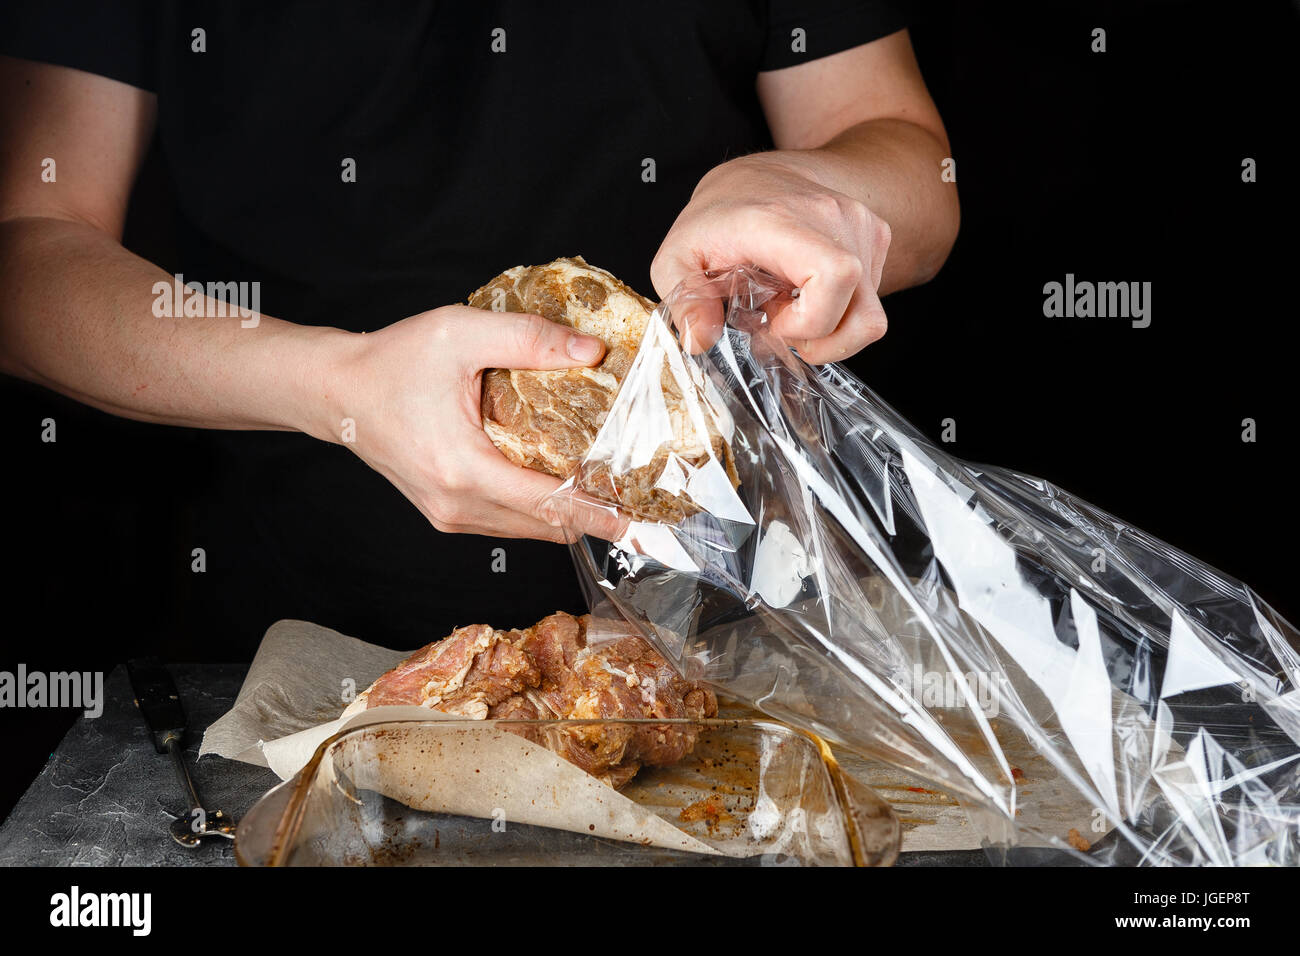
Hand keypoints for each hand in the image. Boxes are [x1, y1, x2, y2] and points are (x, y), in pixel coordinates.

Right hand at [323, 305, 624, 542]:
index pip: (548, 504)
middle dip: (593, 515)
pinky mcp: (447, 512)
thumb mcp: (461, 334)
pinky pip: (507, 521)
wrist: (335, 392)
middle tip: (640, 502)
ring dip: (567, 514)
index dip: (598, 514)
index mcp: (462, 468)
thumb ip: (530, 339)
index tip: (638, 520)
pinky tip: (563, 485)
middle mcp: (457, 504)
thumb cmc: (392, 362)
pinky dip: (539, 509)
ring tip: (611, 493)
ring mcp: (450, 515)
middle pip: (544, 525)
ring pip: (527, 529)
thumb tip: (593, 351)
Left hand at [651, 152, 891, 363]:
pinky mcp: (875, 238)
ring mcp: (862, 228)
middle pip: (865, 317)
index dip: (809, 321)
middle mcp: (834, 220)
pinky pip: (870, 300)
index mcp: (783, 222)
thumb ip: (683, 299)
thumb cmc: (721, 214)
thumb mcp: (678, 255)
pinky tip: (805, 292)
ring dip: (829, 328)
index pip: (835, 276)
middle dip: (822, 342)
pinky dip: (839, 310)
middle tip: (780, 324)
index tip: (773, 322)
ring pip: (870, 317)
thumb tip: (698, 340)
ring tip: (790, 305)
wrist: (761, 174)